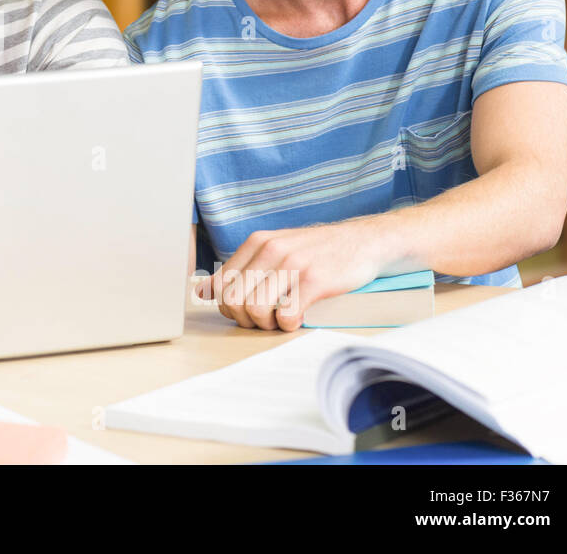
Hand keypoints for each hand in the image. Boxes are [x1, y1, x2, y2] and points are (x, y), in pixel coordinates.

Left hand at [201, 223, 383, 331]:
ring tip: (280, 320)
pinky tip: (297, 319)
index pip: (221, 285)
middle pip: (233, 300)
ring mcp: (293, 263)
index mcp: (257, 242)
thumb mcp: (276, 249)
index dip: (229, 307)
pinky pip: (286, 315)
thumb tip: (202, 292)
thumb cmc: (318, 251)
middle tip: (265, 320)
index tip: (247, 312)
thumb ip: (242, 267)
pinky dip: (288, 326)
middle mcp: (271, 249)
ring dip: (266, 325)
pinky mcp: (315, 280)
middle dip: (245, 319)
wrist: (365, 241)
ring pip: (255, 309)